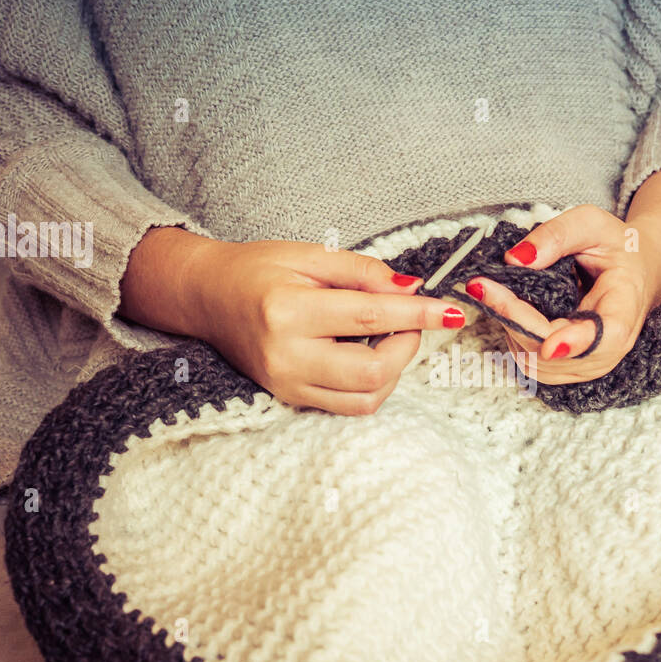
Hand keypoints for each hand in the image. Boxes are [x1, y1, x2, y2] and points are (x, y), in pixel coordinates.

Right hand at [121, 228, 466, 413]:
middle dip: (408, 346)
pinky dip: (372, 384)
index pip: (370, 317)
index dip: (418, 314)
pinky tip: (369, 355)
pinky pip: (349, 405)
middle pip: (372, 371)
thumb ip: (364, 272)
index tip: (452, 310)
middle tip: (413, 320)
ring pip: (366, 397)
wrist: (208, 297)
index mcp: (287, 310)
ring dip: (394, 370)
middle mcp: (286, 355)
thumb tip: (413, 288)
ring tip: (389, 336)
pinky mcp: (290, 398)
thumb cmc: (258, 269)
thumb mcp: (310, 256)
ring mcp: (287, 384)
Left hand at [461, 204, 660, 384]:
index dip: (577, 343)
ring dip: (509, 327)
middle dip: (514, 317)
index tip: (551, 347)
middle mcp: (612, 346)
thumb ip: (556, 235)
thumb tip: (516, 259)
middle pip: (555, 350)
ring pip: (538, 362)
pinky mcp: (571, 368)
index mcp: (626, 305)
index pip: (608, 336)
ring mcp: (591, 363)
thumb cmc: (617, 248)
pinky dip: (513, 336)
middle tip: (481, 285)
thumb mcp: (592, 224)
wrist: (635, 274)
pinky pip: (532, 363)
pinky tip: (510, 310)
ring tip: (493, 291)